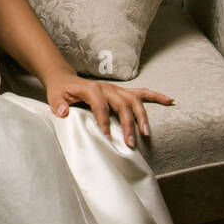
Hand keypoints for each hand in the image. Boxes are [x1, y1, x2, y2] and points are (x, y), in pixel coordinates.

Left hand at [44, 70, 173, 146]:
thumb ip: (59, 105)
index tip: (107, 137)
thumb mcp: (54, 97)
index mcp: (91, 89)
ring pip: (134, 101)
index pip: (101, 105)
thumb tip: (65, 111)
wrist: (65, 80)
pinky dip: (156, 96)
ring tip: (146, 133)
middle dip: (127, 124)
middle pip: (122, 105)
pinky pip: (142, 93)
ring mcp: (117, 89)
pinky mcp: (122, 92)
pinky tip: (169, 101)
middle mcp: (107, 88)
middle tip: (130, 143)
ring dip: (142, 117)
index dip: (104, 121)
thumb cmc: (61, 91)